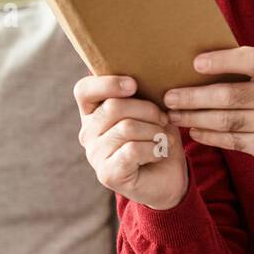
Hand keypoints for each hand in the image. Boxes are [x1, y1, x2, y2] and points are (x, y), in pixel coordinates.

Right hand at [74, 75, 188, 210]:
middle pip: (113, 107)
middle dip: (148, 110)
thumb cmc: (158, 138)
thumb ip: (140, 95)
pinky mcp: (107, 173)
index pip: (84, 90)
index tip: (134, 85)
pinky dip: (154, 149)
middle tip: (164, 119)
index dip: (107, 83)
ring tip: (164, 139)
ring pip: (126, 128)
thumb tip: (138, 77)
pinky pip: (133, 150)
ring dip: (155, 131)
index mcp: (93, 113)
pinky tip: (159, 153)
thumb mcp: (151, 111)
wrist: (169, 177)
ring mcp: (95, 154)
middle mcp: (88, 133)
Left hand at [163, 47, 253, 169]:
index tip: (196, 63)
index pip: (251, 60)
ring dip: (195, 118)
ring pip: (226, 121)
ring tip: (174, 115)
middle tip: (169, 97)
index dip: (222, 61)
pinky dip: (209, 136)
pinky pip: (231, 141)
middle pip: (229, 96)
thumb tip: (205, 61)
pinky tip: (194, 131)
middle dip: (194, 97)